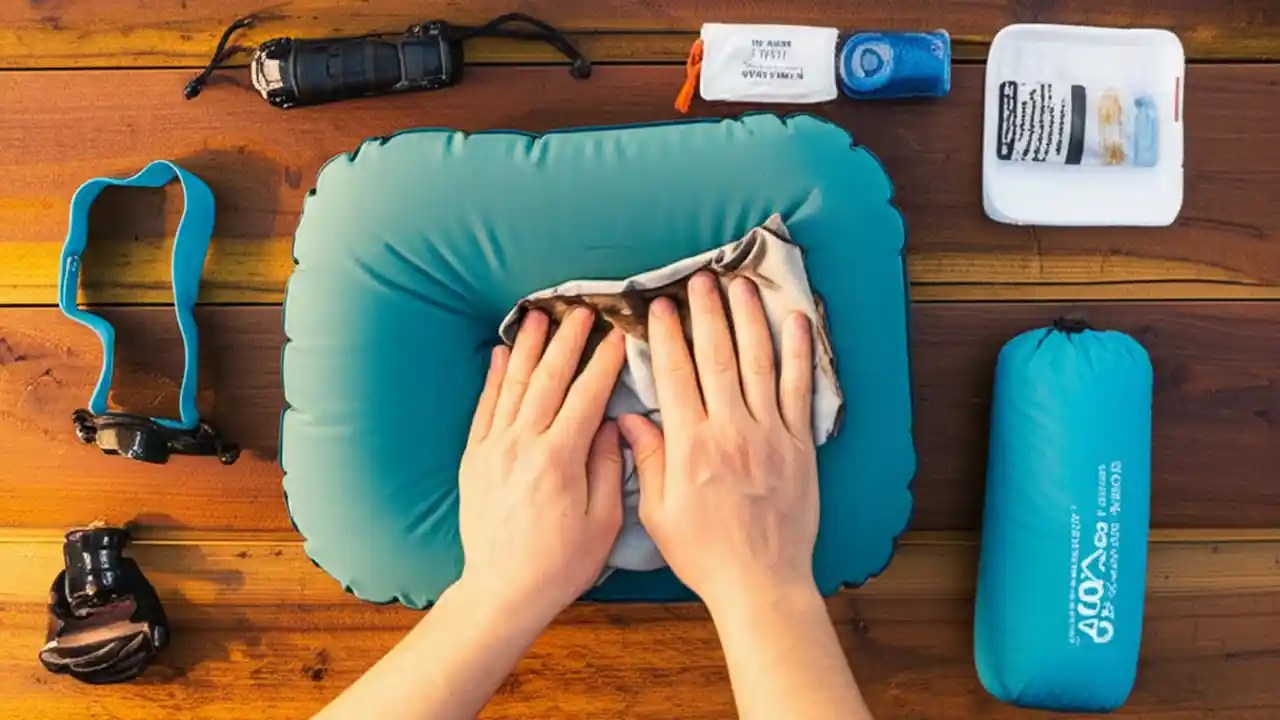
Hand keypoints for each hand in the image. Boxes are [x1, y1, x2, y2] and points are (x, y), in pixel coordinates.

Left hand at [456, 308, 625, 624]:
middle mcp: (524, 446)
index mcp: (560, 459)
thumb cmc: (561, 563)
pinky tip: (502, 353)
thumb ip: (609, 468)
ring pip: (514, 386)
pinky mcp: (474, 459)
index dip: (605, 361)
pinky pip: (484, 408)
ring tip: (540, 315)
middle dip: (568, 340)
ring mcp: (494, 449)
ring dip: (530, 348)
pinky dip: (493, 378)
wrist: (503, 590)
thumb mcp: (603, 522)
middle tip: (581, 309)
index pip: (588, 395)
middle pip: (549, 379)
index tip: (619, 333)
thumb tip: (614, 425)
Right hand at [619, 272, 819, 610]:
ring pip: (759, 362)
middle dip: (708, 312)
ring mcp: (770, 434)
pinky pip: (800, 389)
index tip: (663, 306)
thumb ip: (647, 459)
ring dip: (749, 319)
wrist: (761, 583)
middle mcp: (731, 430)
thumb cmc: (705, 553)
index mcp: (691, 444)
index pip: (676, 374)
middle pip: (718, 357)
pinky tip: (796, 322)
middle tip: (702, 279)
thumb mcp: (660, 512)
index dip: (669, 335)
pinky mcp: (799, 445)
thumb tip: (629, 417)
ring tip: (741, 285)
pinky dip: (800, 353)